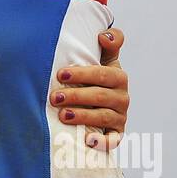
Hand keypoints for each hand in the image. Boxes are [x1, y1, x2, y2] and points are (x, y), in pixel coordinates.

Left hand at [50, 27, 127, 150]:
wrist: (101, 104)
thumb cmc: (95, 78)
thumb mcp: (104, 60)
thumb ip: (109, 44)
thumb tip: (104, 35)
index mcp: (118, 77)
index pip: (103, 73)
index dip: (83, 73)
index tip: (61, 73)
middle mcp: (122, 97)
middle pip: (99, 95)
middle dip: (76, 95)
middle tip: (54, 97)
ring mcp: (120, 117)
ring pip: (103, 116)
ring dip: (83, 116)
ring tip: (62, 115)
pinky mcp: (117, 134)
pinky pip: (113, 140)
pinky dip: (102, 142)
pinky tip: (87, 141)